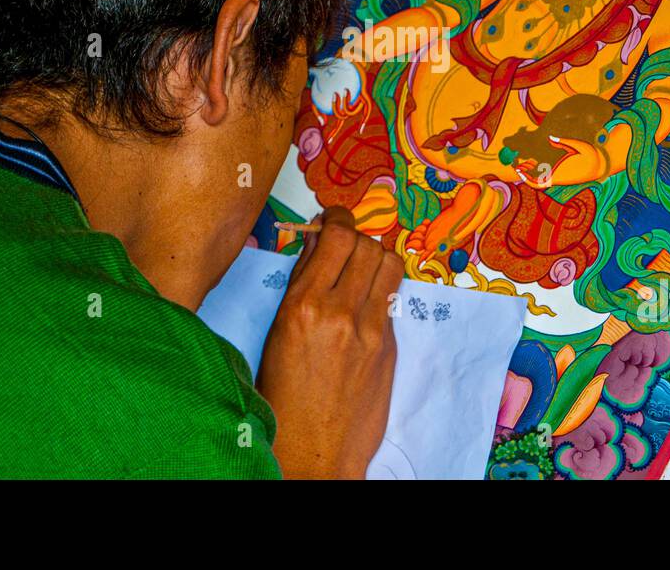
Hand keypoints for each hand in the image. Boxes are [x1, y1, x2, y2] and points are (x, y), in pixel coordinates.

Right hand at [257, 206, 402, 478]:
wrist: (313, 453)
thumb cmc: (283, 398)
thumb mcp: (278, 334)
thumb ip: (300, 284)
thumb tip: (316, 243)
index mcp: (301, 306)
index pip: (334, 236)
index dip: (337, 217)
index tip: (333, 217)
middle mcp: (339, 312)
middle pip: (365, 243)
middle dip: (355, 236)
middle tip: (344, 244)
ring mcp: (369, 329)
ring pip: (388, 262)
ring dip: (375, 256)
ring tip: (359, 268)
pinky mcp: (388, 346)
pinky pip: (391, 296)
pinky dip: (381, 287)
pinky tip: (366, 298)